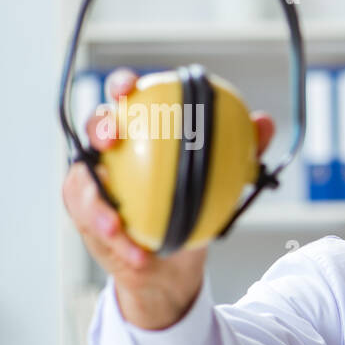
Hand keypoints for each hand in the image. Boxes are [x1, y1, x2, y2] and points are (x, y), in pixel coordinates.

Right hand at [61, 66, 274, 328]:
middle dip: (98, 127)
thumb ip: (242, 151)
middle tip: (113, 138)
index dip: (121, 86)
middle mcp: (107, 155)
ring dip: (96, 203)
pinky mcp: (87, 221)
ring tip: (115, 223)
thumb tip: (263, 123)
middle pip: (93, 130)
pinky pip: (97, 229)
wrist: (172, 258)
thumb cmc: (191, 207)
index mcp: (136, 133)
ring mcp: (92, 187)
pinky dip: (119, 243)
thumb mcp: (223, 181)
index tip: (130, 87)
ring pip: (81, 185)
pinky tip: (138, 254)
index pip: (125, 100)